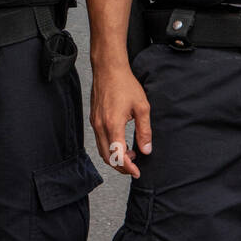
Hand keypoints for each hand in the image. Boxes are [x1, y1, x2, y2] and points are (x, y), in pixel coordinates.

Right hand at [90, 65, 151, 179]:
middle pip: (108, 158)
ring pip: (102, 150)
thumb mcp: (142, 107)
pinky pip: (99, 140)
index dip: (128, 168)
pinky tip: (121, 142)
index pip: (118, 156)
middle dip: (121, 167)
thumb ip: (144, 131)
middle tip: (134, 167)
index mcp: (113, 125)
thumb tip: (146, 149)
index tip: (137, 172)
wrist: (108, 68)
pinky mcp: (93, 119)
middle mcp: (100, 126)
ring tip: (130, 154)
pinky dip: (109, 147)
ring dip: (115, 157)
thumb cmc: (124, 84)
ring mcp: (95, 123)